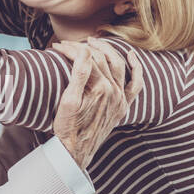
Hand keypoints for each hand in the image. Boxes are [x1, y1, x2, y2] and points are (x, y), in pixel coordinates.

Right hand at [52, 39, 144, 169]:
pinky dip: (136, 68)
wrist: (76, 152)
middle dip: (84, 47)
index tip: (57, 47)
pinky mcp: (123, 106)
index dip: (70, 49)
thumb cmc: (68, 127)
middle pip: (101, 59)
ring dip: (107, 50)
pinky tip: (132, 55)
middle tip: (69, 43)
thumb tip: (83, 51)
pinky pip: (136, 84)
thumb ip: (79, 73)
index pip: (86, 58)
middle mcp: (114, 91)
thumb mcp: (68, 100)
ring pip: (118, 65)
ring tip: (93, 41)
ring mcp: (121, 99)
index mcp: (100, 88)